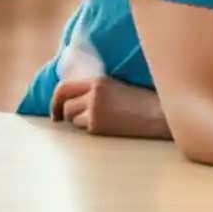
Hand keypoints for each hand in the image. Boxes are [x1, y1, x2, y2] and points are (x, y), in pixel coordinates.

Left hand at [50, 75, 171, 138]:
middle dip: (69, 114)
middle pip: (66, 106)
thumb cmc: (140, 102)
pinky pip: (84, 130)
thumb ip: (95, 90)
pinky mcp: (97, 125)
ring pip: (73, 120)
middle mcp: (93, 94)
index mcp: (98, 81)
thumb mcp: (116, 87)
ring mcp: (94, 110)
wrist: (157, 115)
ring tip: (103, 120)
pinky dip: (91, 130)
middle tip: (78, 120)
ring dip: (81, 122)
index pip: (64, 87)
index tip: (56, 110)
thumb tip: (71, 101)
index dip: (54, 100)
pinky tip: (109, 126)